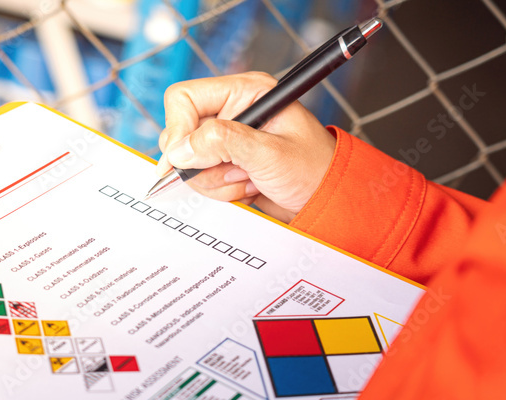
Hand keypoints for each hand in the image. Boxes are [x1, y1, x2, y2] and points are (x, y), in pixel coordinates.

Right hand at [156, 72, 335, 222]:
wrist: (327, 201)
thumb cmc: (314, 169)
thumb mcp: (270, 154)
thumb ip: (224, 144)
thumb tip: (180, 149)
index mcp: (245, 92)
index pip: (185, 98)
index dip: (178, 129)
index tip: (181, 159)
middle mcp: (232, 111)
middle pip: (181, 133)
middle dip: (205, 162)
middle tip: (238, 170)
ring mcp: (226, 139)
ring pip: (188, 161)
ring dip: (216, 180)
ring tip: (250, 179)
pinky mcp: (224, 163)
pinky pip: (200, 178)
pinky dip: (220, 190)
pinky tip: (248, 187)